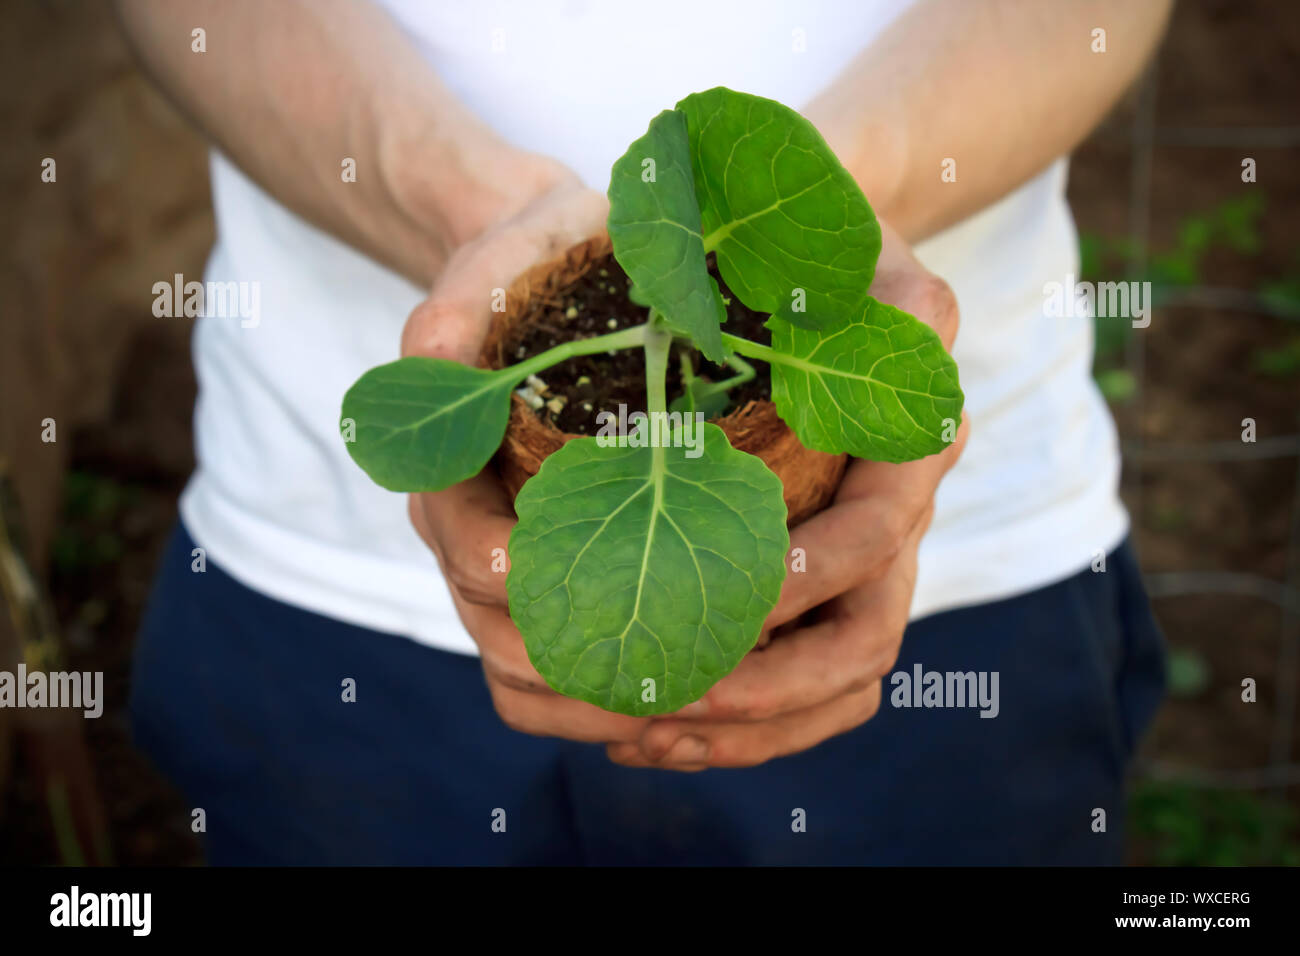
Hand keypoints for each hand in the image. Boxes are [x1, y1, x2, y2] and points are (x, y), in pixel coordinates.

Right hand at [404, 174, 651, 744]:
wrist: (556, 268)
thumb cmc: (542, 259)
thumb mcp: (511, 252)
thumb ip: (464, 296)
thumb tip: (434, 348)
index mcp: (453, 466)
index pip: (469, 551)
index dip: (522, 579)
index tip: (599, 581)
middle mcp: (475, 529)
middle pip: (502, 637)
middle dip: (582, 663)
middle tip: (688, 666)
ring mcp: (514, 562)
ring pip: (527, 675)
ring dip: (601, 700)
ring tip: (697, 694)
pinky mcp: (558, 578)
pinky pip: (559, 675)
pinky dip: (605, 701)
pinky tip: (685, 690)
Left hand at [606, 220, 968, 769]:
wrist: (807, 264)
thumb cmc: (812, 242)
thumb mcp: (844, 238)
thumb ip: (885, 278)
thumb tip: (924, 318)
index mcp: (909, 435)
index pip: (876, 531)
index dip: (807, 575)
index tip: (718, 597)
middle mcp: (892, 509)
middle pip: (862, 640)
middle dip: (771, 684)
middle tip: (666, 698)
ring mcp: (856, 557)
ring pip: (831, 682)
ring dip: (748, 726)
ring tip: (641, 734)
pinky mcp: (815, 582)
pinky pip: (795, 676)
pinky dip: (734, 718)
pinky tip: (650, 725)